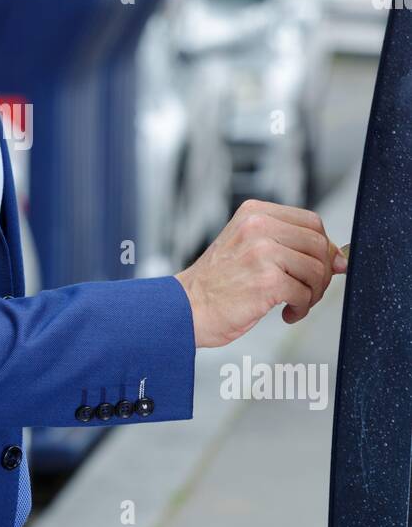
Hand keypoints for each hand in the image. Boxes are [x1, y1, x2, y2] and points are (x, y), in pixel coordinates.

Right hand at [174, 199, 347, 348]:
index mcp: (254, 213)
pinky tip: (284, 313)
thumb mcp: (247, 248)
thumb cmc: (215, 283)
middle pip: (319, 244)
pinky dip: (301, 309)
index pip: (311, 222)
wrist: (185, 307)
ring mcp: (262, 252)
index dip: (323, 247)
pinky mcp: (266, 280)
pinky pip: (305, 293)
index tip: (321, 266)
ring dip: (313, 293)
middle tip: (308, 291)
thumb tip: (340, 258)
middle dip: (322, 273)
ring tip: (294, 303)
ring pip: (317, 270)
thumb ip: (288, 246)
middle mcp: (258, 226)